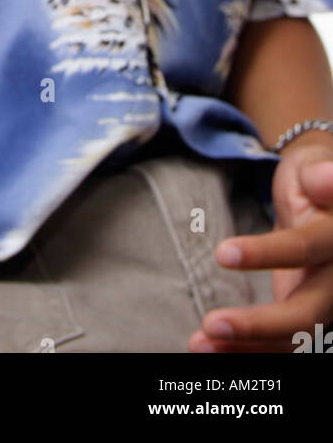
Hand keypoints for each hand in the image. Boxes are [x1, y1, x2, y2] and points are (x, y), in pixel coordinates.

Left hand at [188, 138, 332, 351]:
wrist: (324, 195)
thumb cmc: (314, 177)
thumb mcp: (314, 167)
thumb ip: (319, 175)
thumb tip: (327, 178)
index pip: (305, 248)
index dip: (266, 253)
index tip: (221, 253)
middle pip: (306, 314)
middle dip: (258, 326)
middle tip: (211, 324)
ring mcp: (325, 304)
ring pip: (294, 339)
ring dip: (248, 348)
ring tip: (200, 345)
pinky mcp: (307, 315)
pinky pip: (283, 344)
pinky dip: (250, 352)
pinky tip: (211, 350)